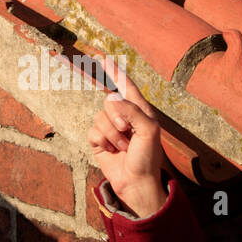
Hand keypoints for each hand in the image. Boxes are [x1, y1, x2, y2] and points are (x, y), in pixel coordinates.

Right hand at [87, 58, 165, 217]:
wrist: (136, 182)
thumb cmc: (148, 158)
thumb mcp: (149, 131)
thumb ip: (133, 111)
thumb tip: (113, 99)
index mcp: (140, 110)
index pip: (126, 86)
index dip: (115, 72)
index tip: (104, 58)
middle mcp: (124, 117)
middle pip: (109, 102)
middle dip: (116, 118)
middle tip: (128, 134)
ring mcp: (111, 128)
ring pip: (99, 117)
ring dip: (111, 135)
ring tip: (123, 147)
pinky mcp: (99, 140)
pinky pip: (92, 131)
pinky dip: (102, 141)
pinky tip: (111, 151)